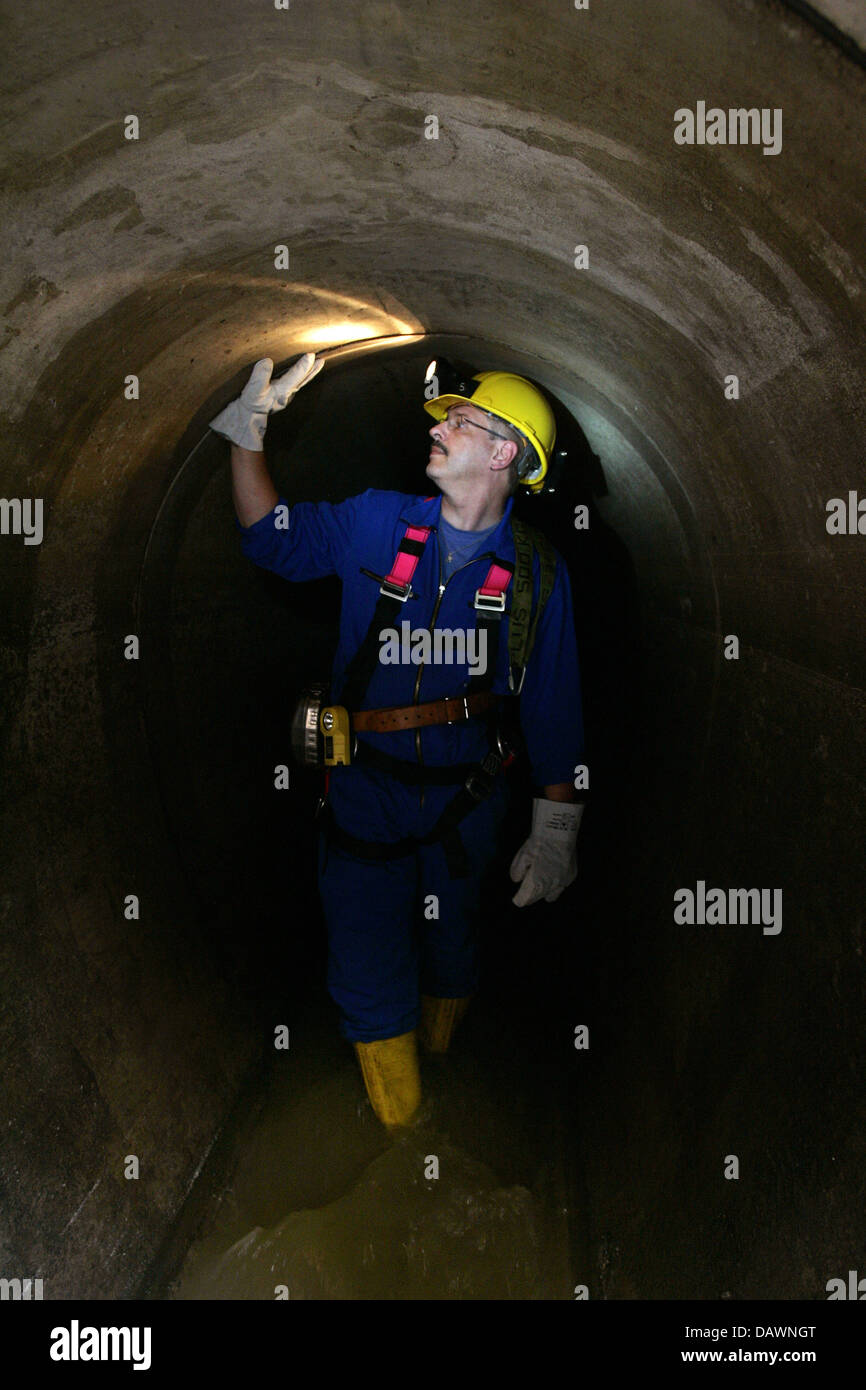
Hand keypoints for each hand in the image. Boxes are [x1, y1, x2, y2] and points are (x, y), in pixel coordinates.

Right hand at [209, 353, 323, 449]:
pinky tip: (299, 373)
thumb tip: (267, 361)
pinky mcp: (279, 396)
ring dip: (308, 373)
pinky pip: (293, 383)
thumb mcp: (252, 391)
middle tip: (322, 360)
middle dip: (312, 370)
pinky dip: (299, 376)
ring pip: (299, 382)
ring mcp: (284, 396)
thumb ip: (260, 376)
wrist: (245, 419)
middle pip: (302, 380)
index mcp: (281, 392)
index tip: (310, 355)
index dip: (302, 365)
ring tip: (316, 363)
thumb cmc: (250, 405)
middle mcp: (286, 394)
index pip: (294, 376)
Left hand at [509, 798, 583, 906]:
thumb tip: (516, 880)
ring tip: (539, 883)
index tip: (518, 899)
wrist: (558, 831)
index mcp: (537, 881)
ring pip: (552, 895)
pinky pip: (562, 886)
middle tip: (526, 891)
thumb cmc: (539, 843)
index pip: (526, 898)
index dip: (521, 899)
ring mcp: (563, 881)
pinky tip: (552, 874)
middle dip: (531, 896)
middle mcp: (551, 885)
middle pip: (538, 897)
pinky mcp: (571, 875)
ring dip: (544, 892)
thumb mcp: (522, 855)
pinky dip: (556, 884)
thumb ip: (517, 871)